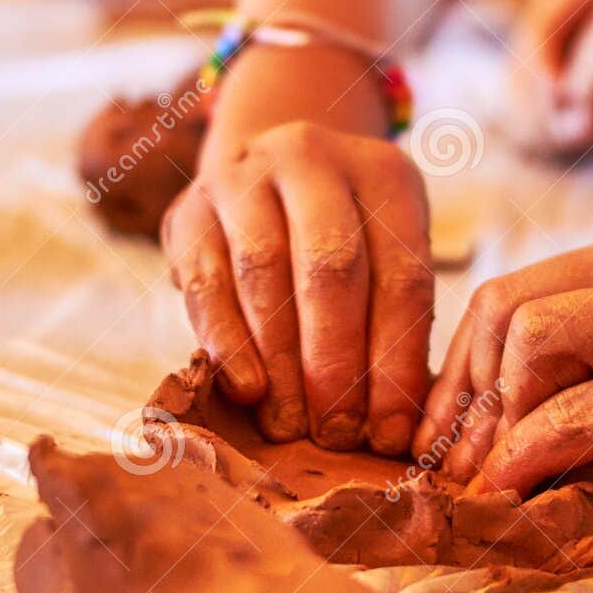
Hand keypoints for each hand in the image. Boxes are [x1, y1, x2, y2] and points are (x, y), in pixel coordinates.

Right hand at [160, 45, 433, 455]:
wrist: (266, 177)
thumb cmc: (345, 240)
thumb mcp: (386, 256)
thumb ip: (397, 327)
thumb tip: (400, 430)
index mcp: (384, 174)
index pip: (402, 276)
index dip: (398, 363)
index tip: (390, 434)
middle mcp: (313, 159)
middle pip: (331, 267)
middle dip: (336, 363)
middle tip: (336, 433)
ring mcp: (245, 178)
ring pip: (264, 273)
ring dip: (280, 361)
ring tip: (291, 425)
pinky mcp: (190, 210)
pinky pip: (206, 281)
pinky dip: (227, 342)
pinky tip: (247, 390)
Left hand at [415, 228, 592, 517]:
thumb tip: (529, 406)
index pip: (514, 289)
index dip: (463, 364)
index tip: (448, 428)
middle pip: (502, 306)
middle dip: (457, 391)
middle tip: (448, 460)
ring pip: (528, 343)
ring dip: (490, 421)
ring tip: (491, 478)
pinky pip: (575, 415)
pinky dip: (527, 458)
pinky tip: (517, 491)